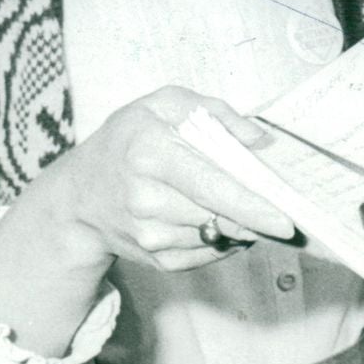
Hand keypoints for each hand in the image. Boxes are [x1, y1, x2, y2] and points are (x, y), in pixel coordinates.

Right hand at [40, 86, 297, 271]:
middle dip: (255, 214)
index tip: (285, 221)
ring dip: (238, 223)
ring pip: (216, 235)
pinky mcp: (154, 259)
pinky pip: (206, 254)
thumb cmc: (129, 139)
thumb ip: (217, 113)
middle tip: (279, 206)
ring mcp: (148, 235)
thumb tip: (260, 141)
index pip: (211, 185)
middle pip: (220, 214)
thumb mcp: (164, 104)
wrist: (78, 195)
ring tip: (235, 202)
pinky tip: (216, 218)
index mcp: (150, 153)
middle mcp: (145, 199)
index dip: (251, 206)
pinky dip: (222, 238)